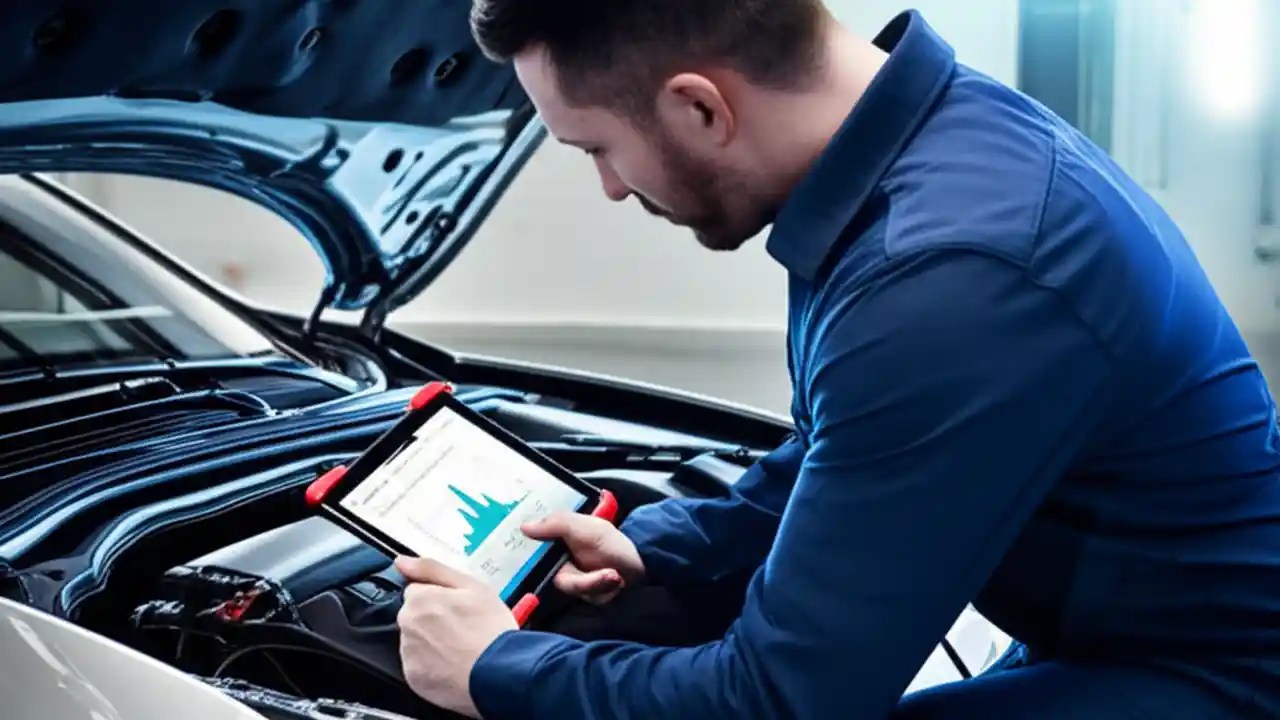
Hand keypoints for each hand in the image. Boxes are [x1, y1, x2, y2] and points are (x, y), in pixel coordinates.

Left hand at [395, 556, 516, 717]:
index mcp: (419, 599)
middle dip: (434, 620)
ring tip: (461, 648)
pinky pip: (419, 666)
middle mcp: (407, 625)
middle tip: (463, 629)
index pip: (419, 591)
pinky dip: (432, 666)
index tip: (458, 609)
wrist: (499, 672)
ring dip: (432, 642)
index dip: (441, 599)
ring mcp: (409, 653)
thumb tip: (402, 561)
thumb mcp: (471, 586)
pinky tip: (454, 665)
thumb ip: (432, 570)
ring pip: (417, 641)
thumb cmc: (490, 629)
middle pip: (415, 617)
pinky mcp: (413, 677)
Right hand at [521, 511, 644, 605]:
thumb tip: (524, 526)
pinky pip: (589, 597)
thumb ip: (555, 524)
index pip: (538, 555)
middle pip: (561, 580)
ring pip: (576, 589)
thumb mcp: (584, 527)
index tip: (561, 563)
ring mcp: (575, 580)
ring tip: (616, 575)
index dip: (537, 562)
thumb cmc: (612, 541)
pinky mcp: (587, 594)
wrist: (641, 562)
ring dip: (599, 583)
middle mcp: (563, 563)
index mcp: (558, 542)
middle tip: (609, 574)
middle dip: (586, 580)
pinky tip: (617, 581)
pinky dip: (605, 589)